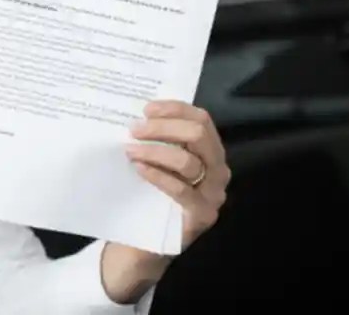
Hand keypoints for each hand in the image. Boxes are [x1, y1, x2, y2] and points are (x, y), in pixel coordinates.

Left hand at [125, 99, 229, 247]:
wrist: (145, 240)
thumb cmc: (149, 192)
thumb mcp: (158, 161)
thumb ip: (158, 140)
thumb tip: (139, 114)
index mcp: (209, 150)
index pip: (201, 119)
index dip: (174, 109)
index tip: (146, 110)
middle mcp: (218, 169)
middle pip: (198, 135)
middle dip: (163, 127)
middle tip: (135, 130)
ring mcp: (213, 193)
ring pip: (188, 161)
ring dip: (154, 151)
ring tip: (130, 150)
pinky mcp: (202, 215)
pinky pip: (180, 189)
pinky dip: (157, 175)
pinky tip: (139, 168)